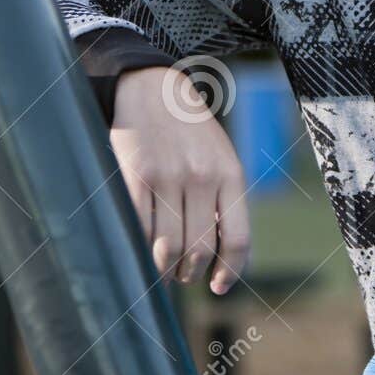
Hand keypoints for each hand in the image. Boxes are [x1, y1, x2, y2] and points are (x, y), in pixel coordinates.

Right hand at [110, 67, 250, 293]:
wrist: (152, 88)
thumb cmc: (187, 131)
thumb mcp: (218, 157)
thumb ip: (220, 199)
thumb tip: (217, 256)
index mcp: (230, 174)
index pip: (237, 240)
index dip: (229, 272)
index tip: (217, 286)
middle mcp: (202, 177)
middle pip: (199, 250)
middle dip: (189, 273)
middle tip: (181, 276)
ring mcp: (169, 177)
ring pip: (168, 248)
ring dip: (164, 269)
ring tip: (161, 268)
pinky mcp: (137, 176)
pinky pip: (140, 230)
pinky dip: (140, 249)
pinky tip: (140, 251)